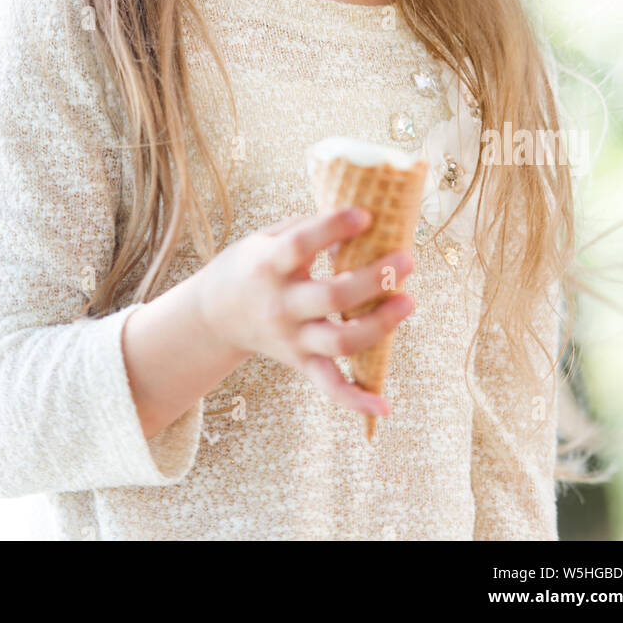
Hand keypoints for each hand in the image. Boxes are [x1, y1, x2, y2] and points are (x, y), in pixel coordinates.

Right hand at [192, 208, 414, 418]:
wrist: (213, 315)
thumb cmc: (250, 265)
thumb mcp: (265, 237)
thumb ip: (306, 229)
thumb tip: (357, 219)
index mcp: (268, 265)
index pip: (300, 244)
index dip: (332, 228)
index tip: (364, 215)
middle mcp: (280, 305)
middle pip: (332, 297)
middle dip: (373, 279)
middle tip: (406, 260)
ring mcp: (291, 339)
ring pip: (339, 342)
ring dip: (379, 325)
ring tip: (408, 301)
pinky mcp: (300, 363)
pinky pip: (329, 386)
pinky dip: (356, 400)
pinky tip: (384, 407)